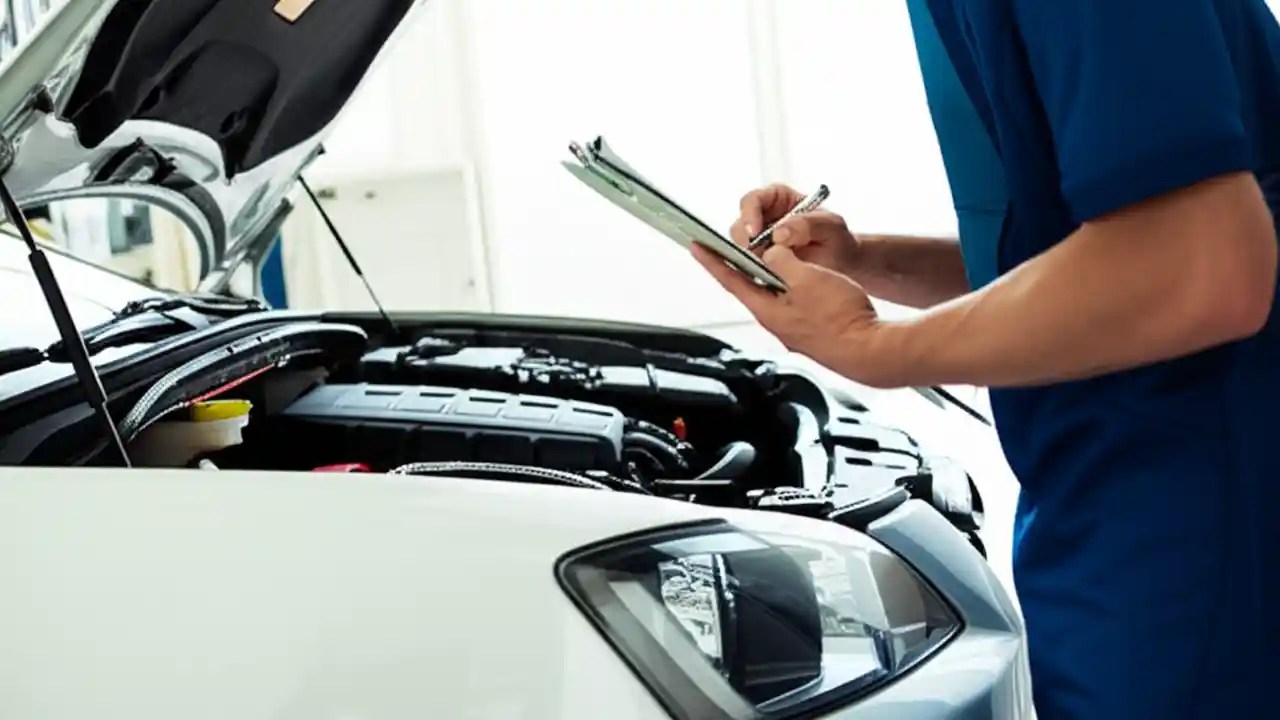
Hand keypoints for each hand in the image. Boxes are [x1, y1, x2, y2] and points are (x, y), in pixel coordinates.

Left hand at [692, 243, 897, 387]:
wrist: (869, 350)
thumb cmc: (839, 318)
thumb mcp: (805, 278)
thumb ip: (782, 262)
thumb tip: (771, 253)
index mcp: (766, 309)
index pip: (731, 279)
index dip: (713, 261)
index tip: (697, 247)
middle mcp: (775, 321)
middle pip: (752, 286)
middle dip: (746, 264)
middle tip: (741, 245)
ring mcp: (793, 327)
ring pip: (777, 292)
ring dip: (775, 272)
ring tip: (781, 255)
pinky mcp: (811, 329)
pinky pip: (796, 300)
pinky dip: (794, 284)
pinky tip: (807, 277)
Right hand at [730, 183, 860, 275]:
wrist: (845, 266)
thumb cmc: (838, 240)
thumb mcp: (831, 226)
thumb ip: (807, 224)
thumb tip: (778, 233)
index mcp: (778, 199)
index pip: (753, 200)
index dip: (749, 215)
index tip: (754, 233)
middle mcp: (764, 220)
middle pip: (740, 227)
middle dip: (745, 243)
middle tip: (756, 257)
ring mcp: (760, 244)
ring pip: (740, 250)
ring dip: (749, 261)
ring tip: (766, 270)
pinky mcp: (761, 265)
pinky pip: (747, 269)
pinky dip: (753, 274)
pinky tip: (765, 280)